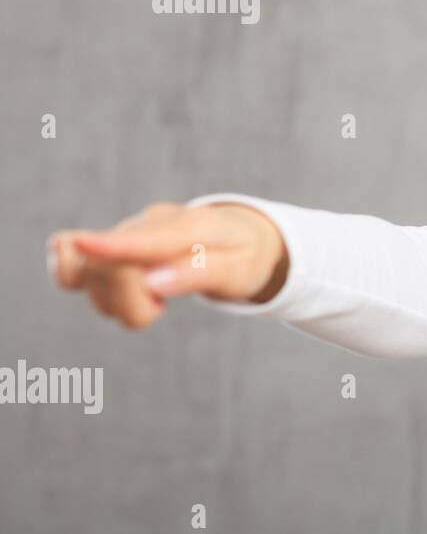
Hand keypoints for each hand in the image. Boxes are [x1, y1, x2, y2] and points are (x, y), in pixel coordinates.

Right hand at [47, 202, 287, 328]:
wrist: (239, 234)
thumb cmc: (242, 255)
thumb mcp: (240, 270)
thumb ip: (199, 274)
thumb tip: (152, 283)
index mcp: (193, 226)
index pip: (148, 238)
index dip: (113, 246)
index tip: (78, 246)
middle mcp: (153, 223)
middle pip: (115, 269)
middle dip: (131, 306)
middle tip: (158, 310)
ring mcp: (129, 230)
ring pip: (92, 273)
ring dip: (115, 303)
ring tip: (150, 298)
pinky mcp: (113, 242)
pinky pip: (77, 262)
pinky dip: (80, 280)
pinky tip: (100, 288)